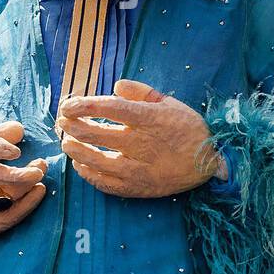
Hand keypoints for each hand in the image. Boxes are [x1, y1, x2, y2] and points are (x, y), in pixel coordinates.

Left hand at [56, 79, 224, 197]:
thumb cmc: (187, 128)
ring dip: (75, 150)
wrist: (209, 163)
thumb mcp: (169, 102)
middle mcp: (142, 144)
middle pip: (97, 134)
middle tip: (63, 121)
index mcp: (150, 119)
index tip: (68, 104)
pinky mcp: (138, 188)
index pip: (110, 108)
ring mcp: (139, 169)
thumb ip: (141, 92)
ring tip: (66, 142)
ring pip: (97, 161)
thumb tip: (115, 86)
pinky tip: (80, 165)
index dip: (84, 105)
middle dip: (73, 126)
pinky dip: (89, 174)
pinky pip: (106, 183)